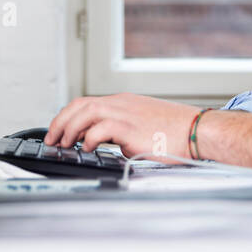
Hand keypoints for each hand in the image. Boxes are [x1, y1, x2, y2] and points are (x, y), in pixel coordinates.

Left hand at [44, 93, 199, 158]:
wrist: (199, 131)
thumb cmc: (179, 133)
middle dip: (61, 121)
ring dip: (69, 129)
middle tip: (52, 139)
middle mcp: (122, 104)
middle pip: (80, 104)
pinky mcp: (131, 128)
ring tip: (63, 144)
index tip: (59, 129)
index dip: (68, 115)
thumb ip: (126, 131)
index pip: (87, 102)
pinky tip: (87, 148)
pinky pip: (100, 129)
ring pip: (85, 112)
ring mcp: (126, 114)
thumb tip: (112, 145)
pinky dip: (88, 138)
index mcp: (125, 102)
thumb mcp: (146, 126)